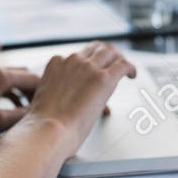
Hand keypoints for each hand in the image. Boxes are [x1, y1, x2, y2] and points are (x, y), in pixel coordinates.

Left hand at [0, 67, 39, 143]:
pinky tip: (5, 106)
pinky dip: (5, 91)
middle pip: (21, 75)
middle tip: (41, 107)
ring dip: (19, 91)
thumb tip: (37, 115)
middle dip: (33, 90)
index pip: (32, 78)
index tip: (53, 104)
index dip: (45, 91)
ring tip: (26, 108)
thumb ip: (20, 116)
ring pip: (8, 78)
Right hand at [25, 42, 135, 157]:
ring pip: (109, 51)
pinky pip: (122, 65)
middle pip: (95, 48)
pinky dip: (130, 68)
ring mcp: (88, 68)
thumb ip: (59, 93)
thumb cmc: (45, 124)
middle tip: (114, 64)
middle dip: (106, 55)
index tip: (95, 72)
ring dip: (118, 58)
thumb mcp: (47, 100)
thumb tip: (72, 103)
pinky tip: (132, 75)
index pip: (78, 56)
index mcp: (56, 64)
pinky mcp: (103, 78)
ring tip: (125, 69)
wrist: (48, 130)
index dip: (90, 64)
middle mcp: (72, 61)